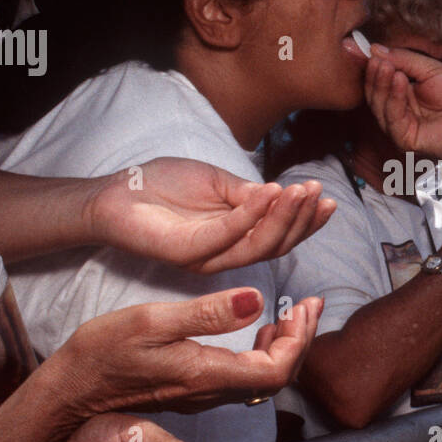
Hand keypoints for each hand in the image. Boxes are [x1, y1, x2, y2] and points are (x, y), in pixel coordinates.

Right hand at [48, 287, 323, 420]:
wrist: (70, 390)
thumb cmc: (103, 353)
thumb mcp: (151, 320)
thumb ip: (206, 313)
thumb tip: (258, 300)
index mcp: (207, 374)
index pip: (277, 370)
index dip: (300, 340)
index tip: (305, 305)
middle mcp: (211, 391)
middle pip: (278, 378)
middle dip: (302, 341)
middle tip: (309, 304)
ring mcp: (204, 394)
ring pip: (263, 379)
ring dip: (285, 346)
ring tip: (291, 313)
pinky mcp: (195, 390)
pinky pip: (244, 377)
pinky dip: (263, 351)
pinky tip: (257, 328)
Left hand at [86, 157, 335, 272]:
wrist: (114, 193)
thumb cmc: (162, 186)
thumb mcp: (218, 183)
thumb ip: (249, 195)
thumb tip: (284, 196)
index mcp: (234, 240)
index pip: (278, 236)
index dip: (306, 221)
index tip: (327, 199)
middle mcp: (224, 255)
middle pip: (274, 246)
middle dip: (301, 220)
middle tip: (316, 192)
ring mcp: (205, 257)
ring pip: (256, 246)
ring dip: (283, 218)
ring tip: (299, 191)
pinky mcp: (185, 253)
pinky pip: (226, 235)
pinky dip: (251, 214)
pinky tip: (268, 192)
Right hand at [364, 44, 441, 160]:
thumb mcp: (429, 69)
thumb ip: (401, 59)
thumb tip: (373, 49)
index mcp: (404, 96)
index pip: (380, 81)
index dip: (370, 66)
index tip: (355, 47)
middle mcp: (400, 113)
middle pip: (375, 95)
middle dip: (374, 75)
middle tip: (375, 58)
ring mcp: (402, 128)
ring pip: (380, 107)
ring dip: (382, 85)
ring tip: (387, 66)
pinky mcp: (407, 140)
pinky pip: (393, 119)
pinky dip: (394, 98)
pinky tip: (400, 80)